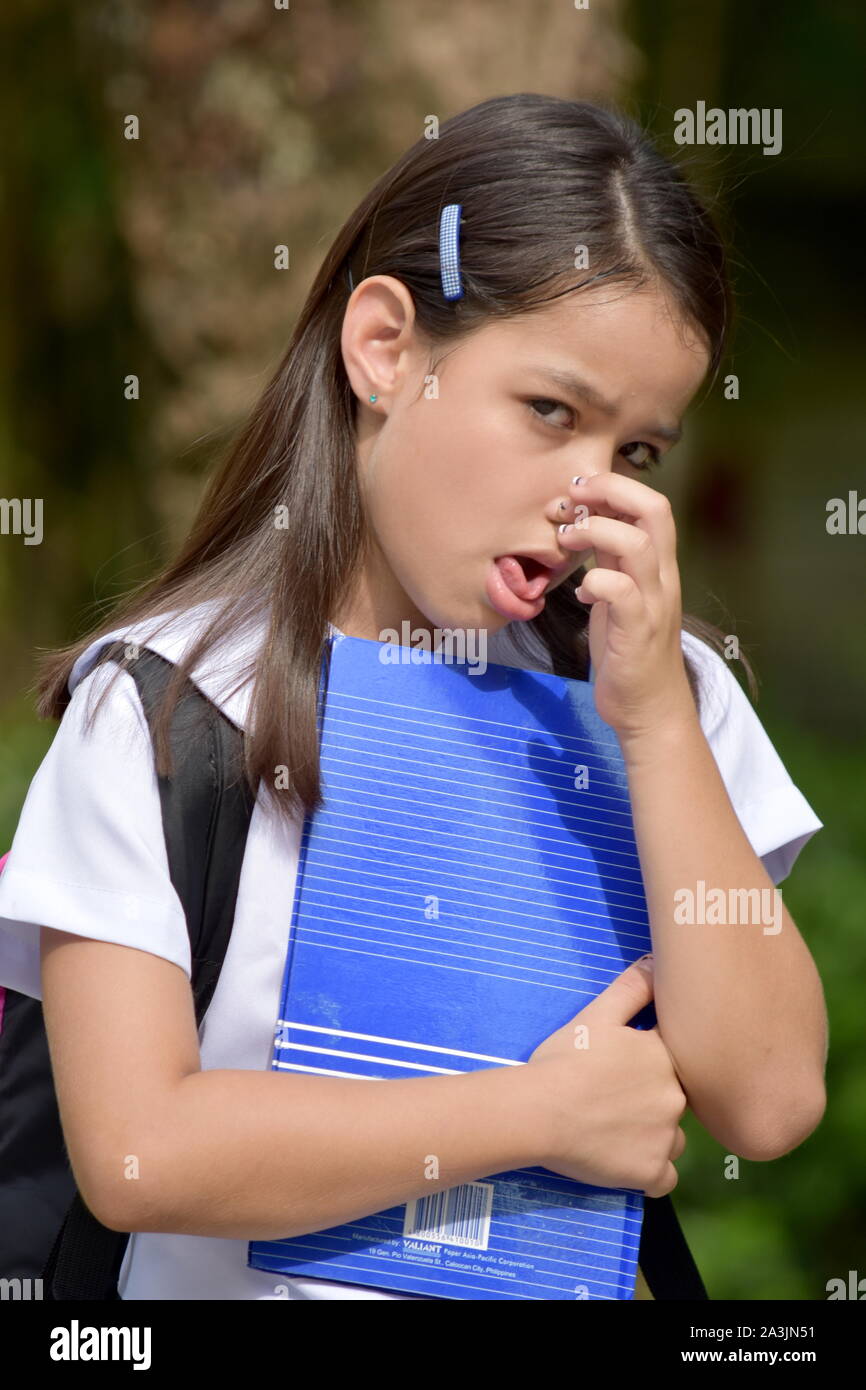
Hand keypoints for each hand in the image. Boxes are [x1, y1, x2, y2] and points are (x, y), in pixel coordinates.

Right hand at [525, 957, 686, 1195]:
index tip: (626, 1070)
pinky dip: (649, 1172)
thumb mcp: (596, 1015)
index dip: (651, 1063)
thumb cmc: (564, 1059)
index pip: (678, 1058)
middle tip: (613, 1099)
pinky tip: (625, 1160)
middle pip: (675, 1099)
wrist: (538, 1111)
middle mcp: (676, 1097)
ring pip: (673, 1138)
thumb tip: (657, 961)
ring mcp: (665, 1138)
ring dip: (654, 1135)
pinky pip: (664, 1178)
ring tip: (615, 1129)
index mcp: (665, 1057)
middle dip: (653, 1099)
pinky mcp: (650, 1173)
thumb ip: (632, 987)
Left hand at [558, 472, 696, 742]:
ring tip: (567, 539)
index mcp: (658, 567)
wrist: (650, 710)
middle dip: (611, 491)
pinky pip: (621, 591)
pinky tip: (581, 592)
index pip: (652, 505)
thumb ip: (608, 562)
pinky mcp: (638, 631)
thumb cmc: (629, 653)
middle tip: (573, 496)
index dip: (616, 486)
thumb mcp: (616, 596)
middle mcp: (662, 579)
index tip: (578, 489)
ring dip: (596, 531)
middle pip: (655, 511)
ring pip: (638, 545)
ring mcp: (653, 604)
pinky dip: (596, 581)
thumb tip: (583, 527)